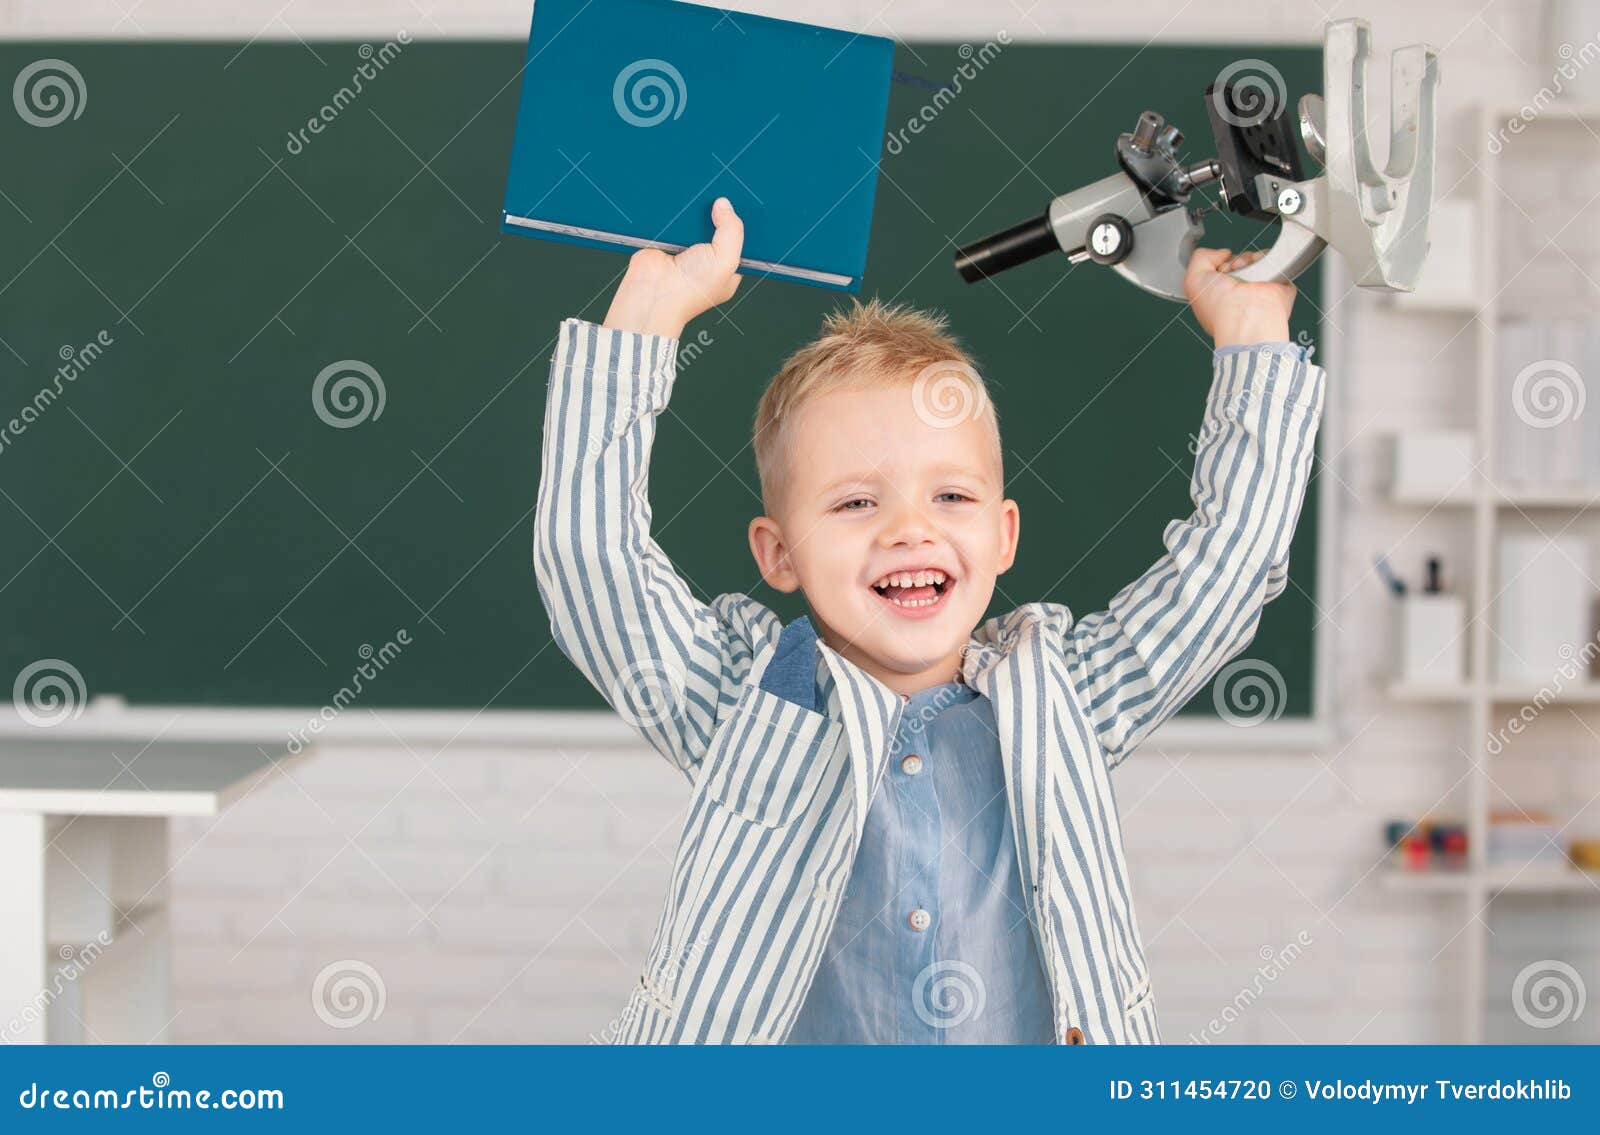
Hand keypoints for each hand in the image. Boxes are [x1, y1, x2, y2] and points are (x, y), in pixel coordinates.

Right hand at [602, 197, 743, 339]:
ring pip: (696, 218)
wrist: (653, 292)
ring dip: (697, 208)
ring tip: (703, 192)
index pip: (739, 239)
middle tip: (724, 191)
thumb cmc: (691, 289)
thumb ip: (732, 230)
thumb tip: (724, 204)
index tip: (747, 202)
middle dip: (721, 211)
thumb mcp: (726, 260)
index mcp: (726, 267)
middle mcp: (707, 257)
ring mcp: (685, 247)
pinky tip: (682, 198)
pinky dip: (677, 209)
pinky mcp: (666, 238)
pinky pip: (675, 216)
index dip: (742, 223)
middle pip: (718, 225)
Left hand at [1183, 246, 1295, 349]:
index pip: (1218, 268)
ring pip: (1255, 259)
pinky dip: (1268, 260)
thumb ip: (1200, 258)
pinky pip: (1275, 261)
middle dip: (1235, 261)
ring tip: (1246, 273)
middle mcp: (1238, 294)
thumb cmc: (1220, 309)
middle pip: (1238, 260)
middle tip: (1233, 274)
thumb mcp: (1193, 280)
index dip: (1217, 263)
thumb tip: (1222, 253)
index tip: (1218, 270)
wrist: (1247, 318)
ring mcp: (1258, 289)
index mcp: (1218, 296)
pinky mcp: (1278, 285)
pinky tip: (1260, 271)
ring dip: (1249, 259)